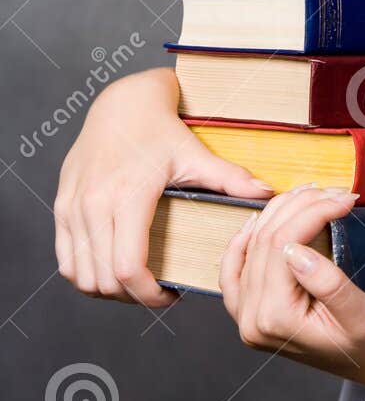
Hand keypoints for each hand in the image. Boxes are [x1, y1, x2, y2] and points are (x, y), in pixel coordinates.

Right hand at [53, 66, 273, 308]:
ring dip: (107, 289)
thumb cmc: (160, 130)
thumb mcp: (195, 153)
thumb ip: (230, 178)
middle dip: (133, 296)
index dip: (149, 295)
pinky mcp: (61, 207)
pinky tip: (111, 268)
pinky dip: (85, 274)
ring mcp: (72, 207)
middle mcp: (94, 204)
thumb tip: (267, 193)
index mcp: (129, 196)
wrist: (120, 103)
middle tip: (158, 291)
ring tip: (136, 283)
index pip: (129, 267)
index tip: (171, 296)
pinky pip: (66, 259)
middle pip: (104, 279)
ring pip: (80, 275)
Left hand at [217, 183, 364, 388]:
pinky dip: (243, 242)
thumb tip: (294, 250)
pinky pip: (234, 270)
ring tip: (310, 195)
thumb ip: (328, 284)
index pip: (283, 247)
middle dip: (300, 208)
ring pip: (251, 247)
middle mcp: (252, 322)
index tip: (345, 198)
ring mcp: (246, 317)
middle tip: (334, 192)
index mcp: (275, 321)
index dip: (313, 213)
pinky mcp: (251, 311)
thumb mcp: (362, 314)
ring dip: (278, 214)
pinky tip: (257, 221)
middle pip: (264, 242)